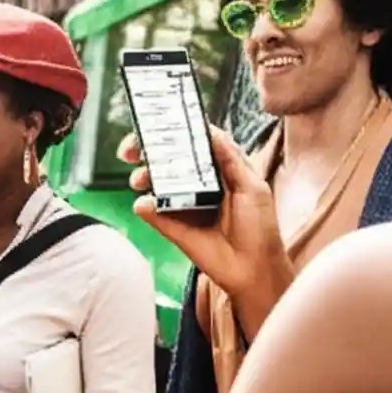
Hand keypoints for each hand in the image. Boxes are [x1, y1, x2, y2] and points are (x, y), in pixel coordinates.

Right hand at [118, 128, 290, 310]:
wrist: (254, 271)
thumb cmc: (260, 229)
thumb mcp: (252, 187)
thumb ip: (231, 159)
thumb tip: (212, 132)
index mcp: (218, 170)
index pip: (192, 144)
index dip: (175, 131)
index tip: (158, 122)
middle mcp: (197, 184)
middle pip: (167, 160)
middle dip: (146, 150)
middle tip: (131, 148)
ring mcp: (182, 204)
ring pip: (154, 183)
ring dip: (142, 175)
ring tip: (139, 178)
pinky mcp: (171, 225)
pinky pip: (151, 211)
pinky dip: (143, 205)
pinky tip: (144, 203)